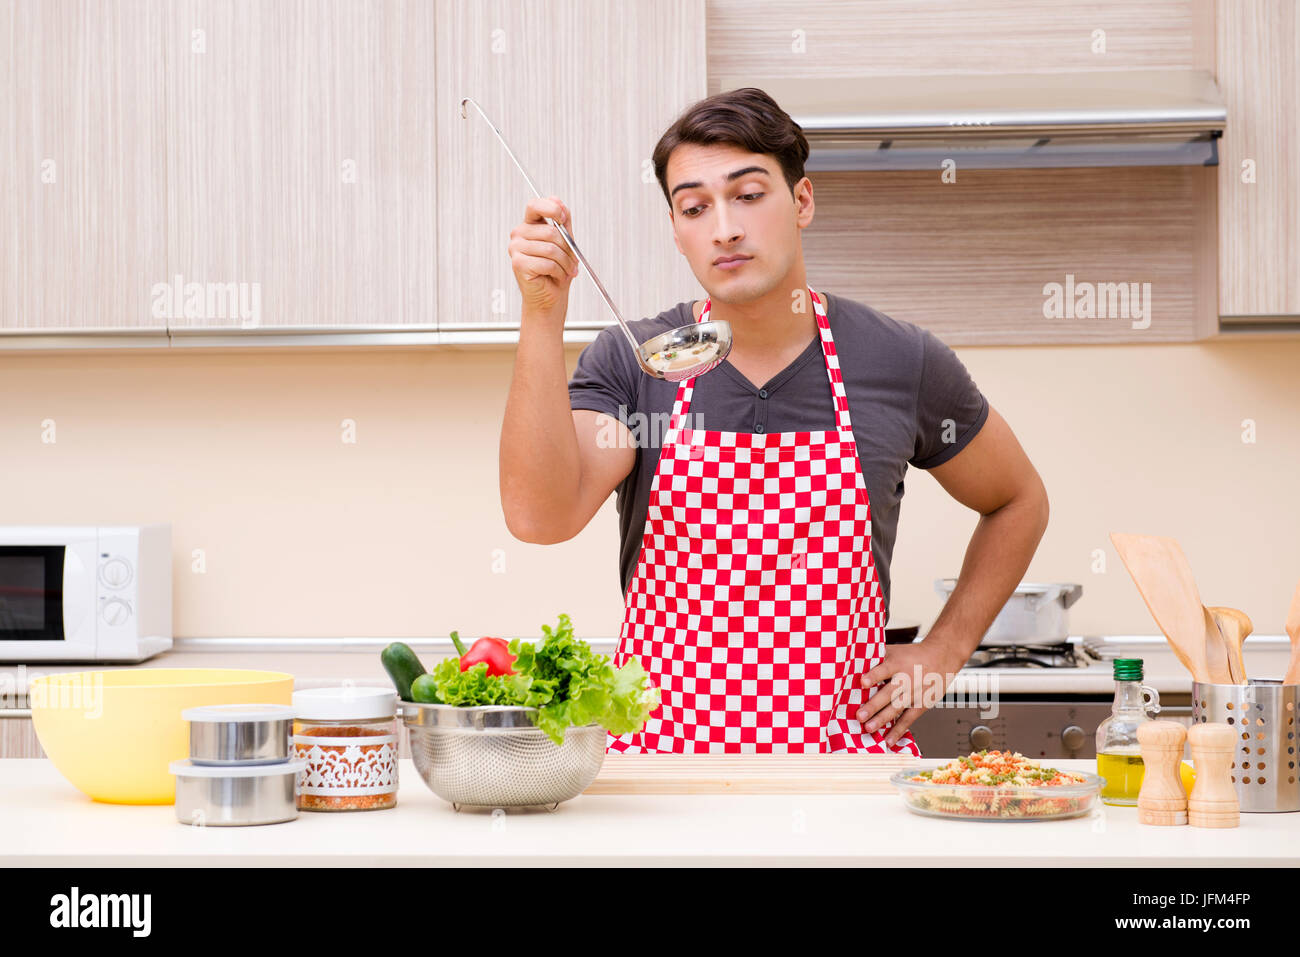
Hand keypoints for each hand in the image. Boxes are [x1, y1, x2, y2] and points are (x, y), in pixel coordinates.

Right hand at [509, 195, 579, 319]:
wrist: (550, 296)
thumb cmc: (557, 270)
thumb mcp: (565, 242)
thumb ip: (563, 221)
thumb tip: (557, 200)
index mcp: (530, 225)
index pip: (535, 205)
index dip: (552, 209)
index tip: (564, 218)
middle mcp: (519, 234)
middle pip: (550, 231)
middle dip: (567, 248)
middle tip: (573, 260)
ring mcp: (516, 248)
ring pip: (550, 249)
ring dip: (565, 263)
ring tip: (566, 271)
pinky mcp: (518, 263)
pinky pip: (546, 263)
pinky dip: (558, 272)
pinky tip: (557, 276)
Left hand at [857, 638, 967, 747]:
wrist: (941, 657)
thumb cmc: (911, 655)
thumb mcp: (895, 651)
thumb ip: (876, 658)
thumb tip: (851, 666)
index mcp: (898, 663)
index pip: (885, 669)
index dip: (874, 675)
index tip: (862, 682)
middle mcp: (907, 678)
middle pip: (889, 693)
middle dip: (874, 705)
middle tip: (859, 715)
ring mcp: (915, 693)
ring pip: (897, 707)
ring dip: (882, 719)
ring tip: (868, 728)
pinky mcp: (921, 704)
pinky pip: (909, 719)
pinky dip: (899, 730)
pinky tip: (888, 741)